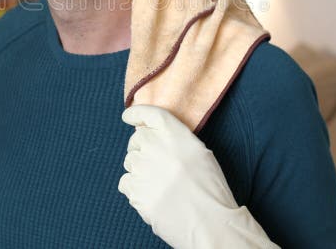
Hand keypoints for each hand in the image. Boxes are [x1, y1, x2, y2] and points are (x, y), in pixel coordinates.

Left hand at [119, 104, 278, 248]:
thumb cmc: (210, 190)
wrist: (209, 223)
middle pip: (137, 140)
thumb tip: (154, 137)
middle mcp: (157, 147)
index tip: (128, 116)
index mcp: (176, 135)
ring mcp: (143, 169)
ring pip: (130, 161)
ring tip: (160, 183)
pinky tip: (152, 194)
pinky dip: (134, 187)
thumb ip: (176, 140)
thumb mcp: (200, 153)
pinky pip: (125, 182)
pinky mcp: (135, 191)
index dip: (136, 113)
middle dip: (142, 148)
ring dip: (139, 169)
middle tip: (157, 164)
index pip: (150, 114)